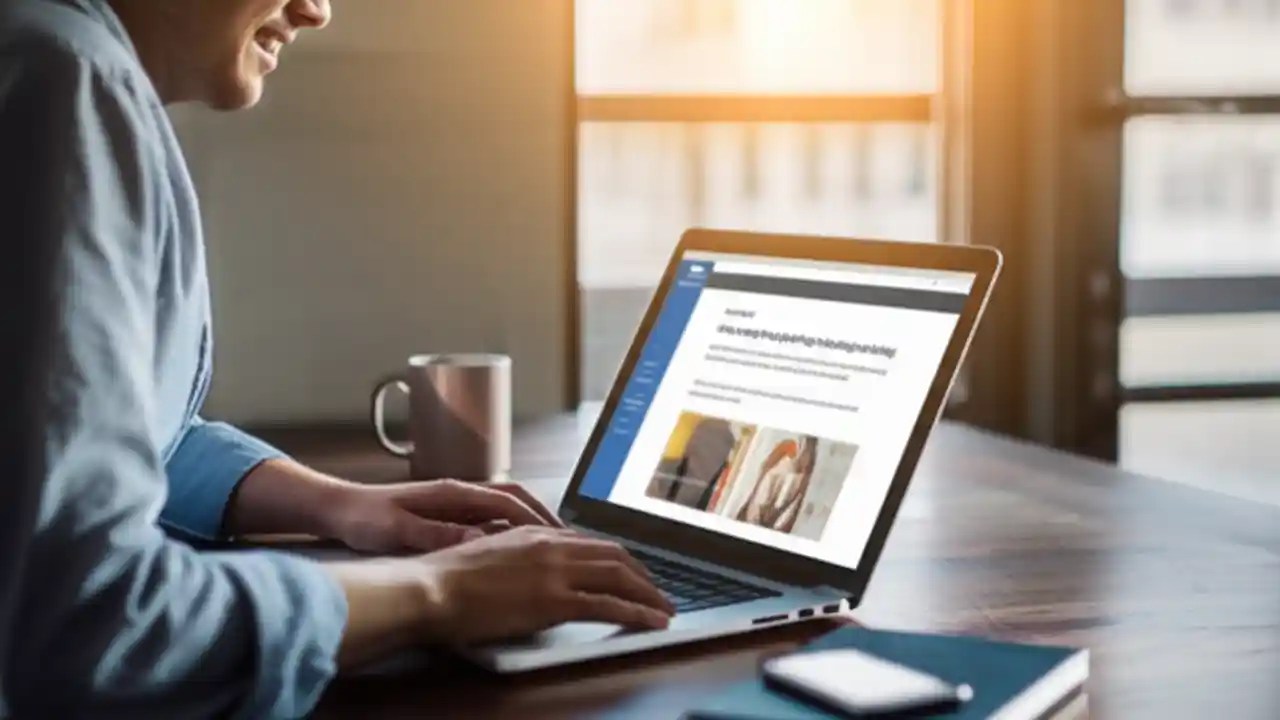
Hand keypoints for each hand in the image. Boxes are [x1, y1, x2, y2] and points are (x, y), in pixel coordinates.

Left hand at [326, 479, 564, 553]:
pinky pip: (491, 518)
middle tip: (571, 543)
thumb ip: (437, 534)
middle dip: (546, 519)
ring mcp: (454, 502)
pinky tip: (518, 551)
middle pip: (516, 500)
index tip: (561, 539)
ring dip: (532, 524)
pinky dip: (512, 530)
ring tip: (554, 548)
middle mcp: (459, 492)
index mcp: (452, 493)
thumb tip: (478, 541)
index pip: (507, 502)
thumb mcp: (397, 530)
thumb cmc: (363, 519)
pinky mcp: (448, 514)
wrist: (336, 508)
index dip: (537, 521)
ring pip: (506, 508)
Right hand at [416, 526, 674, 643]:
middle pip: (614, 555)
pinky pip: (608, 605)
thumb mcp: (489, 553)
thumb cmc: (448, 578)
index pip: (590, 542)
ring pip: (619, 576)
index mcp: (536, 533)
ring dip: (648, 594)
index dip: (617, 559)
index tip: (631, 572)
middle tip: (657, 591)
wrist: (432, 588)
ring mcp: (555, 572)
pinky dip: (637, 612)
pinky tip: (651, 622)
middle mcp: (552, 546)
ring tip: (664, 609)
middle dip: (642, 574)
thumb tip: (532, 570)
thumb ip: (517, 556)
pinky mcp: (555, 601)